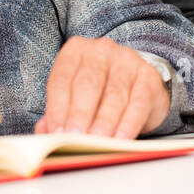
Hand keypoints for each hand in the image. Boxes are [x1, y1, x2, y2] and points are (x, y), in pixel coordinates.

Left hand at [34, 37, 169, 138]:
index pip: (62, 79)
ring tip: (97, 143)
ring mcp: (127, 61)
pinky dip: (128, 124)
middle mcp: (101, 50)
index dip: (57, 108)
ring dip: (104, 122)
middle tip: (76, 138)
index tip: (57, 132)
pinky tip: (120, 140)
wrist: (137, 83)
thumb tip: (45, 131)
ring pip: (114, 95)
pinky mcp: (148, 76)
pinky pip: (137, 103)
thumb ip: (57, 112)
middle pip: (88, 84)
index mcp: (76, 51)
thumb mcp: (74, 97)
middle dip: (80, 114)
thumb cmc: (99, 91)